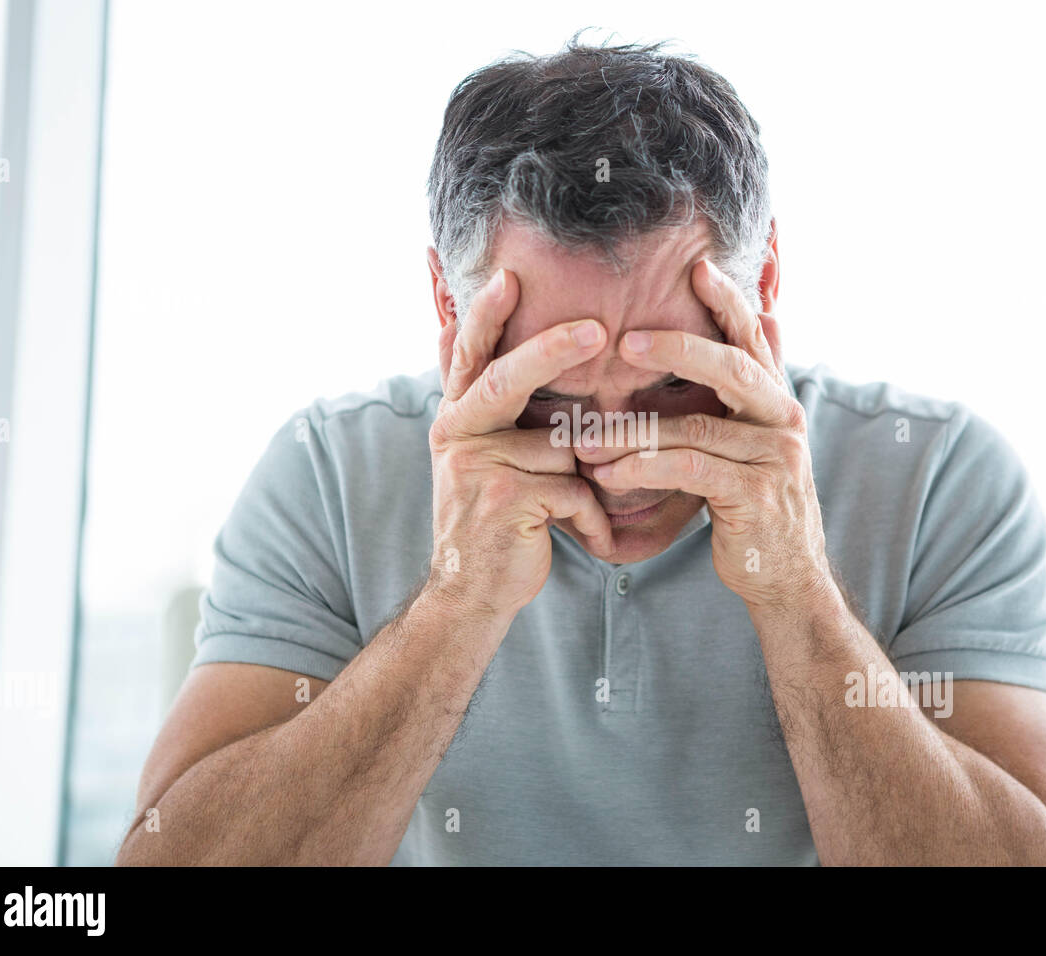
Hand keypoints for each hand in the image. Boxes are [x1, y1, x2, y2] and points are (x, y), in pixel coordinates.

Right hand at [429, 269, 614, 619]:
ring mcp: (478, 466)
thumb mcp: (474, 454)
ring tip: (579, 514)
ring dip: (585, 481)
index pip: (471, 356)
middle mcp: (457, 434)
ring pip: (561, 445)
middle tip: (596, 327)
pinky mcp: (506, 499)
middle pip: (507, 379)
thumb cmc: (490, 519)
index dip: (485, 315)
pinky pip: (575, 490)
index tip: (507, 276)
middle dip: (552, 349)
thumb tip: (449, 327)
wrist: (469, 592)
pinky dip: (593, 518)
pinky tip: (591, 540)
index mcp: (456, 418)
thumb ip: (478, 400)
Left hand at [581, 259, 833, 611]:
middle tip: (626, 338)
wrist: (785, 577)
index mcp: (776, 402)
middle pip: (730, 367)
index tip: (696, 266)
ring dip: (632, 431)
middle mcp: (782, 421)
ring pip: (695, 426)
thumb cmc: (756, 506)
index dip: (727, 302)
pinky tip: (608, 475)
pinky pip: (690, 470)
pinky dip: (643, 469)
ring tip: (584, 436)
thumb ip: (750, 389)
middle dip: (677, 348)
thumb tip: (768, 317)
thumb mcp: (757, 442)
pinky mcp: (754, 496)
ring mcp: (773, 459)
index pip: (752, 340)